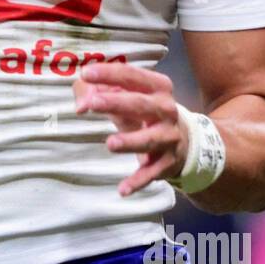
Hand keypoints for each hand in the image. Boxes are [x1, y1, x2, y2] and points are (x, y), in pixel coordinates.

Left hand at [73, 63, 188, 196]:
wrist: (184, 140)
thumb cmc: (144, 111)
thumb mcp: (126, 96)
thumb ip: (98, 92)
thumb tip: (80, 102)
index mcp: (157, 87)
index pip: (132, 76)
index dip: (109, 74)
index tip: (86, 73)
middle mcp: (167, 109)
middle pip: (141, 104)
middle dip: (116, 103)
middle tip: (92, 103)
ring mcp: (169, 136)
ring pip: (149, 140)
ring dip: (130, 141)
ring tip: (110, 144)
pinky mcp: (168, 162)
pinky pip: (152, 172)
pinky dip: (138, 181)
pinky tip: (123, 190)